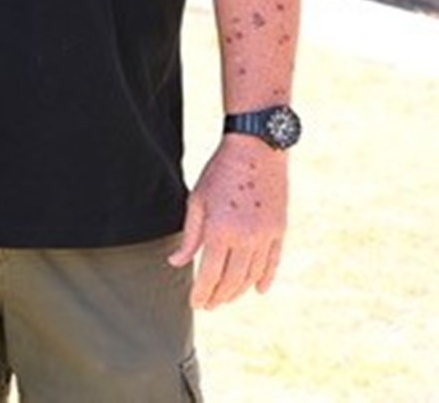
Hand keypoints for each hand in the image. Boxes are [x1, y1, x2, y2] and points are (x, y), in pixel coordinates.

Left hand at [167, 137, 287, 308]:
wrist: (256, 150)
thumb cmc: (219, 172)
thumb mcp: (197, 200)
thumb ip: (190, 236)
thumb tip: (176, 263)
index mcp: (221, 231)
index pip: (210, 275)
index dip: (202, 293)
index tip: (195, 303)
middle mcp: (246, 238)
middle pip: (232, 281)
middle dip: (218, 297)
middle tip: (208, 305)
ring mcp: (266, 236)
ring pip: (252, 276)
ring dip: (239, 291)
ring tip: (225, 298)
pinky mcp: (279, 231)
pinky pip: (273, 263)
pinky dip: (265, 279)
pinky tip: (258, 290)